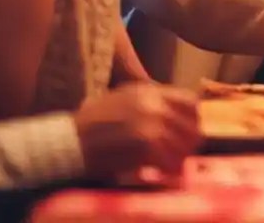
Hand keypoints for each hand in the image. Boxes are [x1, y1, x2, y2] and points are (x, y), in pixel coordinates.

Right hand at [73, 83, 199, 178]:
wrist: (69, 141)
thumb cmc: (93, 124)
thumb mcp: (124, 101)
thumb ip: (152, 104)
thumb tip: (183, 118)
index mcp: (148, 91)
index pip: (190, 102)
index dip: (193, 120)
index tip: (190, 133)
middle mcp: (152, 103)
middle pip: (191, 126)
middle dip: (188, 145)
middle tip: (181, 156)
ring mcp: (149, 122)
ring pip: (183, 144)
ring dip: (178, 159)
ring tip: (169, 166)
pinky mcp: (144, 143)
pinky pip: (168, 159)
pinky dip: (166, 168)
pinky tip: (158, 172)